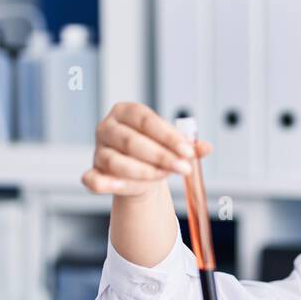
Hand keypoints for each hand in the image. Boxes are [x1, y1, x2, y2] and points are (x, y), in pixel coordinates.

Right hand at [82, 102, 212, 196]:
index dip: (168, 136)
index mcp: (126, 112)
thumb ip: (189, 146)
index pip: (146, 120)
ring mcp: (98, 151)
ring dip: (144, 172)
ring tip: (164, 176)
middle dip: (161, 156)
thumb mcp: (172, 145)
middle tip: (184, 168)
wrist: (140, 173)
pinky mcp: (93, 172)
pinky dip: (105, 185)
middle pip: (132, 141)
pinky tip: (123, 187)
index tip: (188, 151)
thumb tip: (207, 147)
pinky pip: (93, 180)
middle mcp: (107, 128)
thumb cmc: (155, 152)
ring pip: (116, 162)